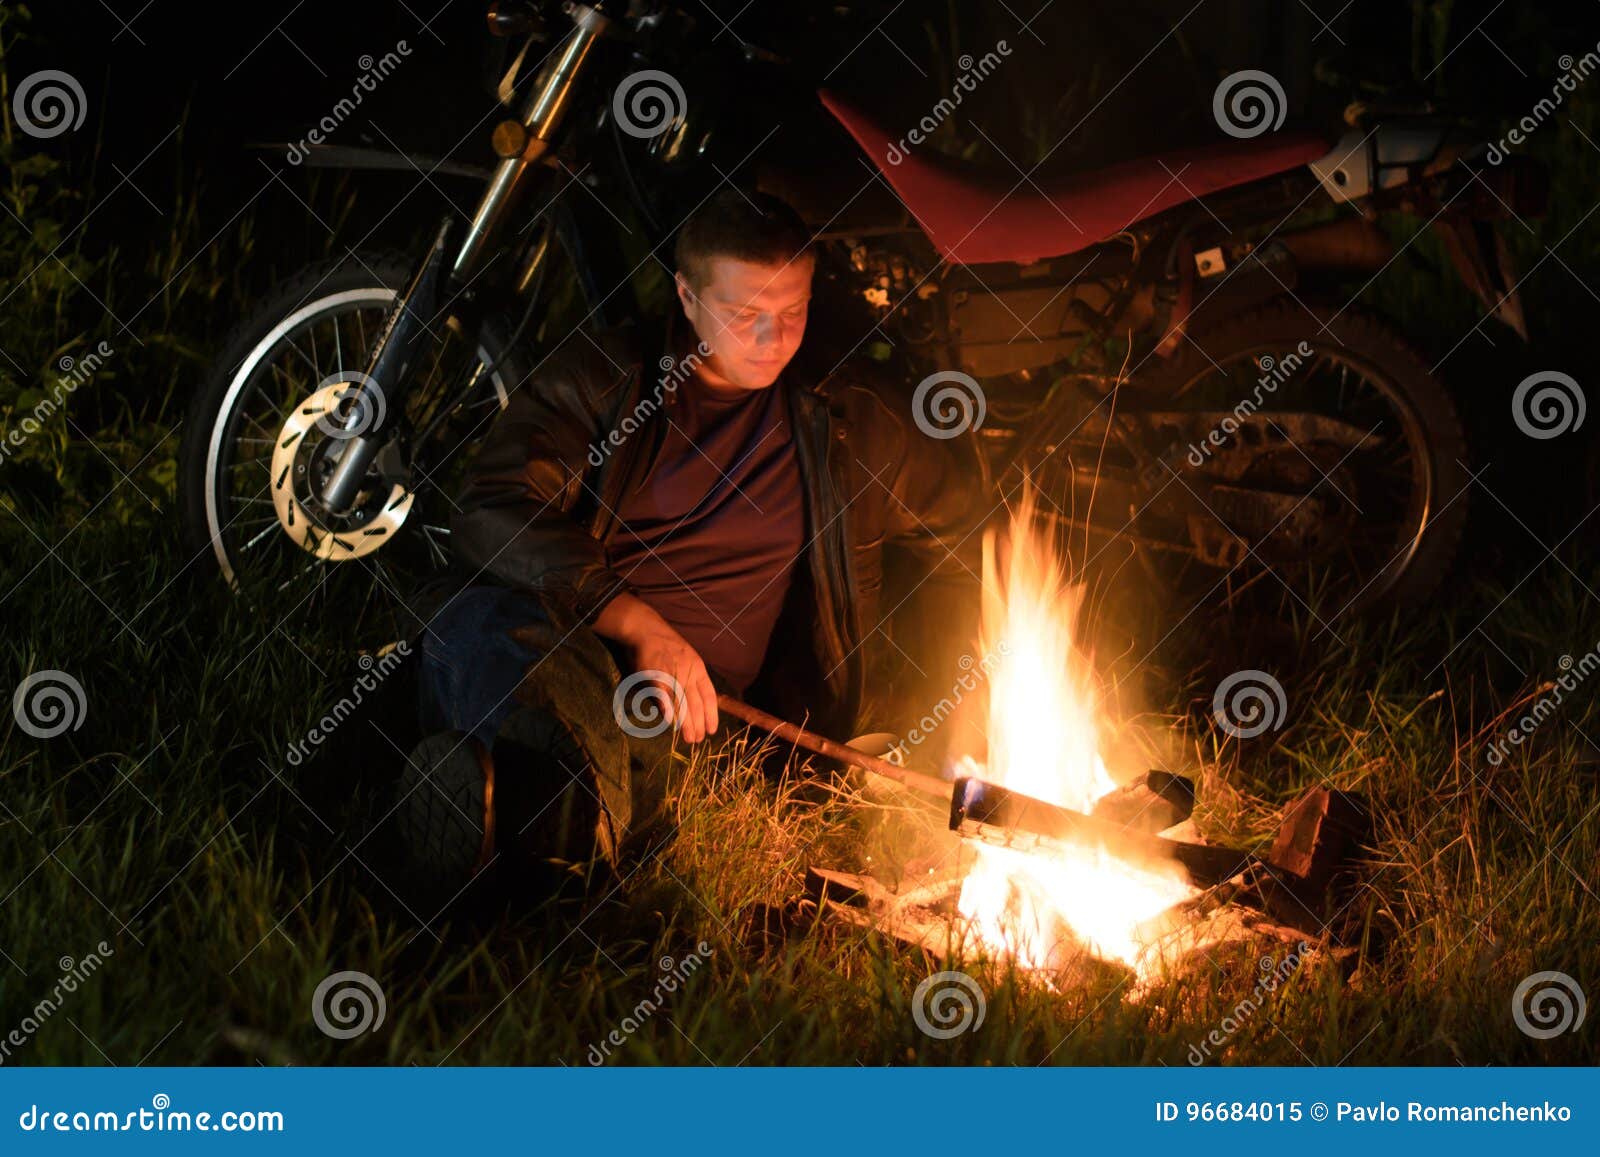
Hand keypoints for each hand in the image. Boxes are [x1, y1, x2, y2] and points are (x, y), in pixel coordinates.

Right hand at [593, 593, 719, 742]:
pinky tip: (671, 723)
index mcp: (699, 669)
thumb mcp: (688, 659)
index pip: (710, 695)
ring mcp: (672, 674)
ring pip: (682, 703)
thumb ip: (692, 679)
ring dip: (686, 723)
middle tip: (698, 739)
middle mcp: (688, 673)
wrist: (648, 630)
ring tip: (688, 738)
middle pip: (697, 703)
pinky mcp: (656, 676)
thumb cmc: (668, 646)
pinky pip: (663, 696)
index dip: (712, 714)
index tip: (712, 729)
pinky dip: (668, 709)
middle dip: (699, 724)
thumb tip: (695, 702)